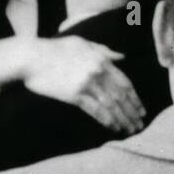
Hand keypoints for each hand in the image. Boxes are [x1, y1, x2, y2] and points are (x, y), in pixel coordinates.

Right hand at [16, 37, 146, 135]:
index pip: (125, 82)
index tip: (141, 110)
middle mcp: (98, 72)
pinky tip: (113, 128)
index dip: (135, 98)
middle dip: (132, 112)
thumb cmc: (55, 49)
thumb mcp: (82, 43)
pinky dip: (107, 120)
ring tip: (130, 130)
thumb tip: (122, 56)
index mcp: (101, 60)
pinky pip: (96, 110)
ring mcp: (87, 84)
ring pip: (111, 105)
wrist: (32, 57)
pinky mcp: (74, 95)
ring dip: (122, 119)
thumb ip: (104, 50)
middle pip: (121, 97)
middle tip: (139, 125)